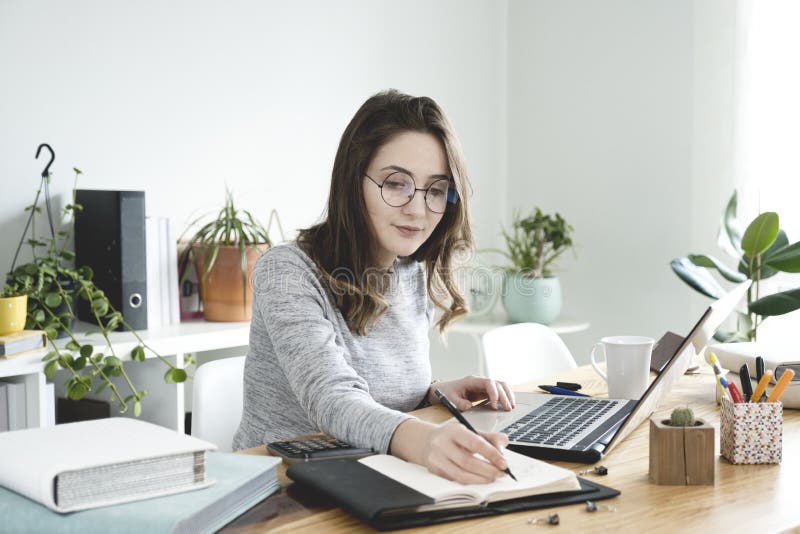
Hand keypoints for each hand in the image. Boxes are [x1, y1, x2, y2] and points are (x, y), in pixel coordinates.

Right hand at [391, 419, 509, 483]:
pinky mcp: (435, 471)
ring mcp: (436, 459)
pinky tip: (479, 480)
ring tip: (492, 479)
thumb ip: (489, 437)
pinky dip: (470, 482)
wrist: (426, 442)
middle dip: (488, 470)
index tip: (503, 462)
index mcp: (454, 431)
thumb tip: (503, 444)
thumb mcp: (469, 431)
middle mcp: (442, 444)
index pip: (475, 443)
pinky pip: (455, 480)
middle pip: (467, 462)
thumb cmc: (452, 437)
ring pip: (460, 475)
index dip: (491, 454)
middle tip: (501, 474)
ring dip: (480, 479)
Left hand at [429, 375, 514, 410]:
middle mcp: (480, 381)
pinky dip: (504, 397)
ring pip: (501, 386)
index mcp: (472, 381)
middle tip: (507, 409)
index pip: (488, 383)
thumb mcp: (450, 399)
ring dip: (507, 395)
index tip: (494, 405)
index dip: (494, 393)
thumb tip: (469, 407)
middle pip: (498, 384)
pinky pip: (498, 392)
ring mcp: (483, 386)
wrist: (443, 390)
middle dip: (504, 396)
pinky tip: (507, 405)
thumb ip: (459, 403)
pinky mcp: (485, 391)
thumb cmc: (446, 392)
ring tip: (511, 407)